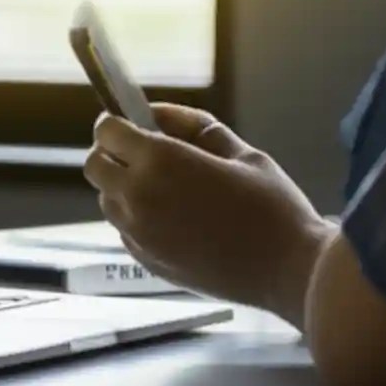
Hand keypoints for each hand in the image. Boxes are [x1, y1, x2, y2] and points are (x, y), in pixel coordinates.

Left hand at [83, 104, 334, 325]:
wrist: (290, 272)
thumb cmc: (273, 206)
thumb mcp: (240, 152)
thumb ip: (193, 126)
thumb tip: (156, 113)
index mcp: (160, 161)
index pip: (107, 131)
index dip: (116, 123)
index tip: (133, 124)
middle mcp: (138, 195)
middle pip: (95, 165)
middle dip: (112, 153)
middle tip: (144, 154)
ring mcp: (137, 233)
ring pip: (107, 198)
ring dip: (122, 187)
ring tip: (165, 189)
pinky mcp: (145, 260)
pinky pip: (123, 229)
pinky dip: (135, 218)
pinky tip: (173, 220)